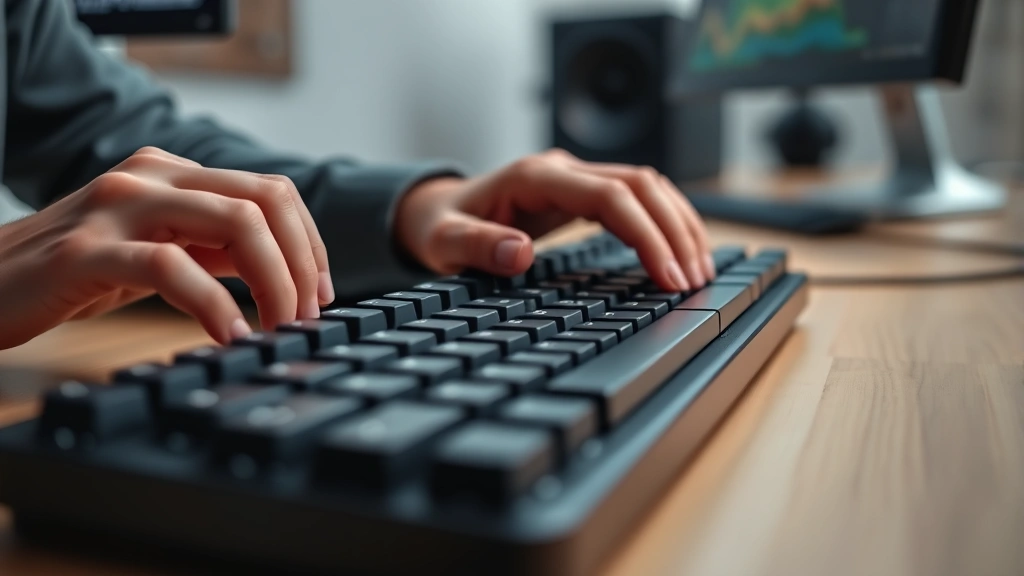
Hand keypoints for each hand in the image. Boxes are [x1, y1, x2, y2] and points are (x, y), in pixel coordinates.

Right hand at [0, 147, 332, 349]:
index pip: (271, 191)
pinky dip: (215, 307)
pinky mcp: (86, 250)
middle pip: (265, 202)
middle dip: (303, 264)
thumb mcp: (156, 252)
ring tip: (280, 328)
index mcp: (171, 174)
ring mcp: (118, 206)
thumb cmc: (71, 274)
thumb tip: (285, 272)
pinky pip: (174, 268)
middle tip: (308, 316)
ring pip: (235, 223)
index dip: (310, 244)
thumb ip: (213, 250)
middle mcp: (149, 176)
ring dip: (275, 283)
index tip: (320, 293)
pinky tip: (229, 336)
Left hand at [395, 149, 714, 291]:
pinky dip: (665, 222)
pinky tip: (680, 251)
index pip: (610, 195)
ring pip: (648, 186)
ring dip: (678, 224)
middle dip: (674, 231)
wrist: (438, 211)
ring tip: (700, 270)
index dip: (645, 234)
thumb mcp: (445, 243)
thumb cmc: (442, 228)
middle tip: (694, 280)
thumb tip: (521, 253)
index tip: (667, 275)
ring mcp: (576, 176)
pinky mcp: (584, 190)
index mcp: (535, 176)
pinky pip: (638, 197)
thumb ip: (478, 247)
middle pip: (641, 185)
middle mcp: (563, 168)